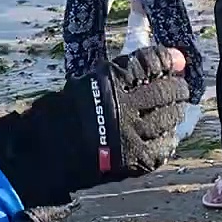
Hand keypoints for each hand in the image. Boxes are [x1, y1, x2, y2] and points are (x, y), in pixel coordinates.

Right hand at [0, 46, 190, 209]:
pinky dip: (167, 140)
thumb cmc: (61, 114)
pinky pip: (162, 148)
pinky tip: (164, 136)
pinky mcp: (132, 161)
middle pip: (165, 91)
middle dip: (177, 88)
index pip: (149, 63)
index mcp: (108, 81)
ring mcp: (129, 136)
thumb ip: (123, 74)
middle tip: (179, 89)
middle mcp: (122, 107)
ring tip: (173, 110)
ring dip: (175, 113)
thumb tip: (163, 62)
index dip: (167, 59)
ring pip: (168, 119)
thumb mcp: (88, 82)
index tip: (177, 60)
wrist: (42, 154)